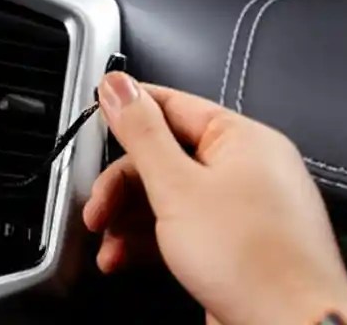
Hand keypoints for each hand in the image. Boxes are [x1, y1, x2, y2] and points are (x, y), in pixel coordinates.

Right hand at [83, 73, 346, 324]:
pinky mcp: (232, 248)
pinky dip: (146, 242)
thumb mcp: (177, 186)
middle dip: (121, 186)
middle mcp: (246, 171)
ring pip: (166, 198)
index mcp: (243, 140)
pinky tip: (123, 258)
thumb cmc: (253, 261)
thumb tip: (118, 86)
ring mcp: (239, 212)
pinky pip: (179, 230)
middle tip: (97, 208)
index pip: (172, 105)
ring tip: (107, 242)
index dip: (128, 112)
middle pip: (162, 158)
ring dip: (127, 220)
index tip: (93, 116)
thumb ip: (141, 132)